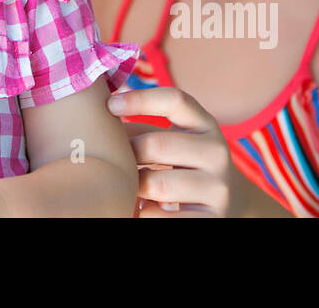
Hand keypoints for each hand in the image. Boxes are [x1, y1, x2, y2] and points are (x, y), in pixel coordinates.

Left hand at [107, 85, 239, 216]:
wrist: (221, 206)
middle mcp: (217, 152)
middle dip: (130, 154)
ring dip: (136, 187)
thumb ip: (141, 131)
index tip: (109, 105)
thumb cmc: (181, 166)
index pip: (175, 100)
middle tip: (116, 162)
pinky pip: (164, 218)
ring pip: (159, 184)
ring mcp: (219, 188)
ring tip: (132, 187)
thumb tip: (97, 121)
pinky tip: (145, 208)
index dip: (140, 99)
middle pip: (158, 144)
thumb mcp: (171, 142)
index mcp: (205, 124)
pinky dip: (146, 213)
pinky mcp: (213, 218)